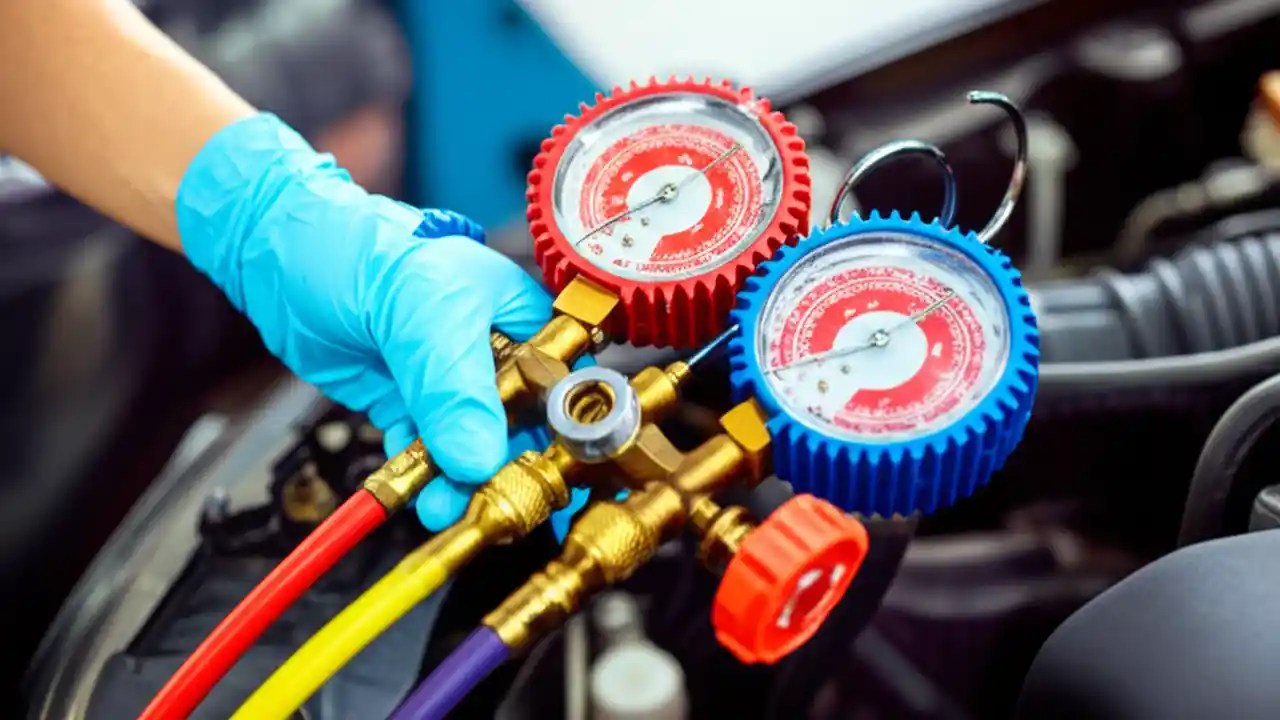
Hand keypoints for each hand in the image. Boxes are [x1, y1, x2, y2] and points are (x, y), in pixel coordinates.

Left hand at [176, 113, 583, 531]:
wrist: (281, 254)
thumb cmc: (360, 247)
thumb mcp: (422, 311)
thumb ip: (454, 388)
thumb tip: (477, 459)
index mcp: (520, 316)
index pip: (560, 384)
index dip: (558, 431)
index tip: (542, 472)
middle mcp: (492, 351)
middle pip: (520, 428)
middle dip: (500, 468)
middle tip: (483, 501)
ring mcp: (448, 380)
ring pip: (471, 447)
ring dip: (457, 482)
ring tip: (439, 505)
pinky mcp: (408, 401)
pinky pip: (425, 451)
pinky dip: (419, 473)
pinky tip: (409, 483)